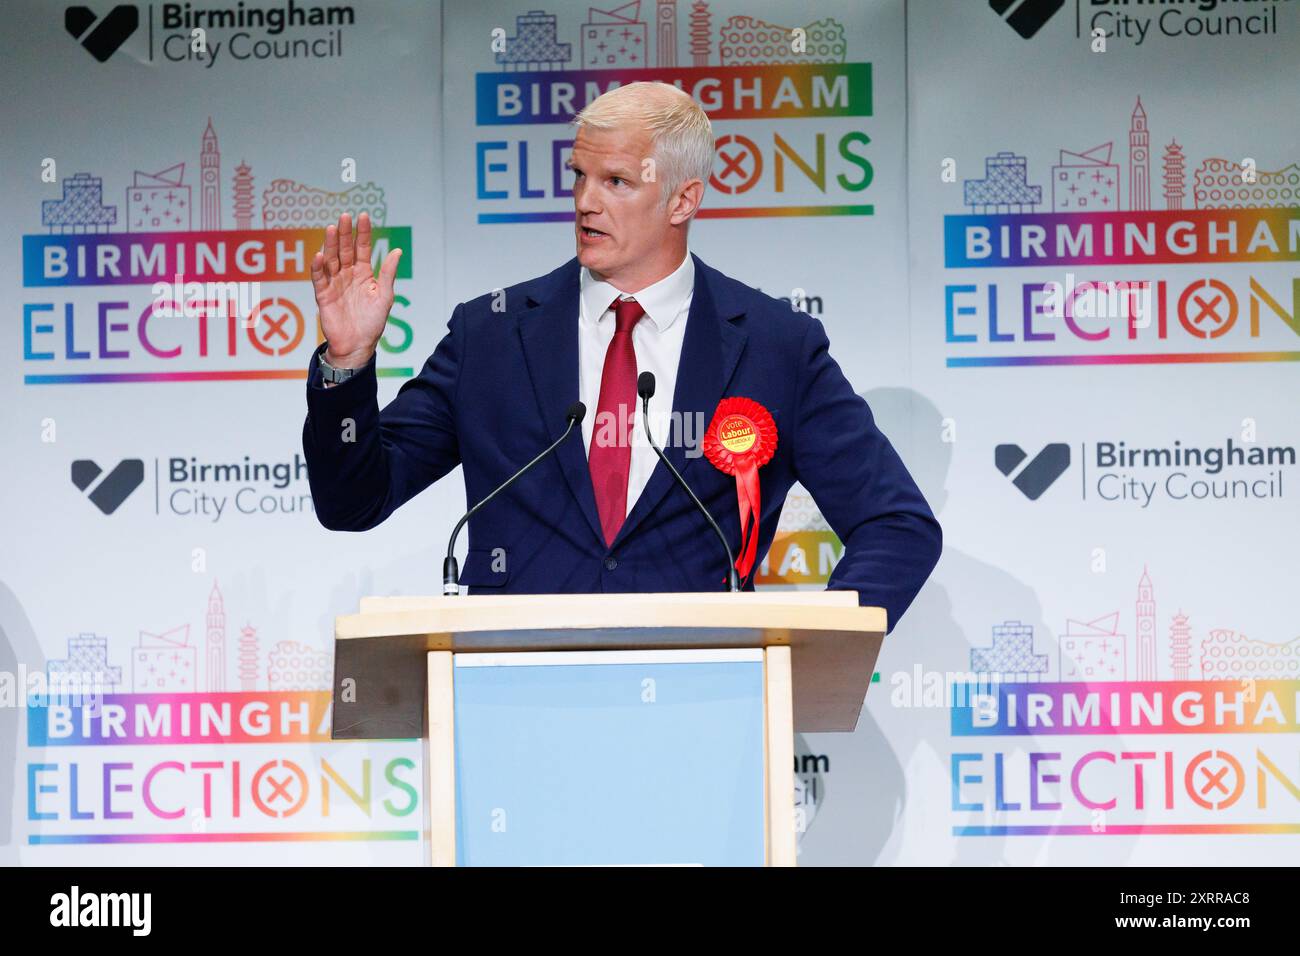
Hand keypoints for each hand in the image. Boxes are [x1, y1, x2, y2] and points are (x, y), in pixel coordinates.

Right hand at [310, 211, 401, 367]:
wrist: (357, 345)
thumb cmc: (373, 322)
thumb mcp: (385, 296)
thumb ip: (388, 274)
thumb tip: (397, 251)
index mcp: (364, 273)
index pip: (362, 248)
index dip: (363, 233)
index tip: (363, 216)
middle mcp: (347, 274)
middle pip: (345, 249)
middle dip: (345, 233)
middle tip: (344, 216)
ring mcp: (334, 283)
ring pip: (331, 259)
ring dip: (330, 244)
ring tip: (331, 228)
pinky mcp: (323, 294)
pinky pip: (319, 278)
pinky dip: (318, 267)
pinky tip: (320, 255)